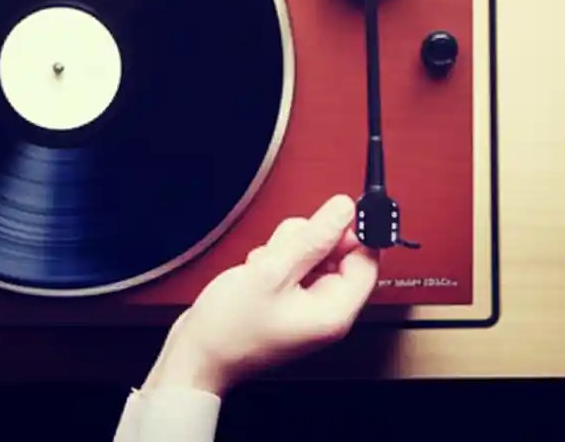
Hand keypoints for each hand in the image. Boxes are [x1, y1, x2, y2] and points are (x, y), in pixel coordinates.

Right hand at [142, 195, 377, 394]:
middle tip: (283, 250)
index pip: (367, 261)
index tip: (333, 214)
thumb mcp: (272, 272)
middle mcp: (326, 312)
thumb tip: (343, 210)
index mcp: (335, 311)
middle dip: (308, 242)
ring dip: (286, 251)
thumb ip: (313, 238)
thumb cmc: (230, 329)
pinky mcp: (288, 302)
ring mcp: (306, 307)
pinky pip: (293, 268)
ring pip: (312, 256)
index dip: (352, 232)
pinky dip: (275, 262)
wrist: (196, 354)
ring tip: (264, 267)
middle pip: (338, 255)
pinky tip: (257, 274)